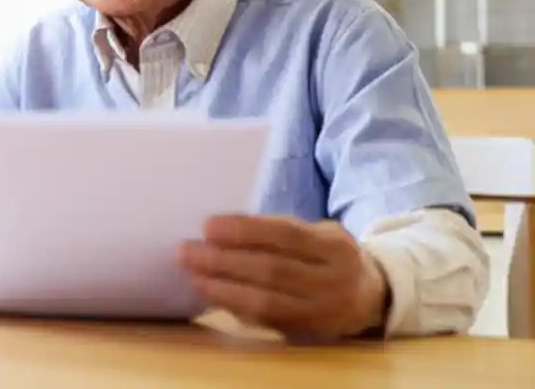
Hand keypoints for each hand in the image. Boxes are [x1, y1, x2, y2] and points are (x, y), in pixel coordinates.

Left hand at [179, 215, 388, 338]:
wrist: (373, 296)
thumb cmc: (328, 256)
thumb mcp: (318, 234)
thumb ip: (280, 232)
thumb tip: (220, 230)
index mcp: (336, 246)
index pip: (287, 234)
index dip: (246, 231)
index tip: (209, 226)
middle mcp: (335, 280)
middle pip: (273, 270)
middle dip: (225, 261)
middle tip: (187, 251)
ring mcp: (324, 311)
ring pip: (267, 301)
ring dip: (224, 288)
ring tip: (194, 274)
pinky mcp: (310, 333)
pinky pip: (266, 320)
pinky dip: (235, 306)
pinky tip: (212, 293)